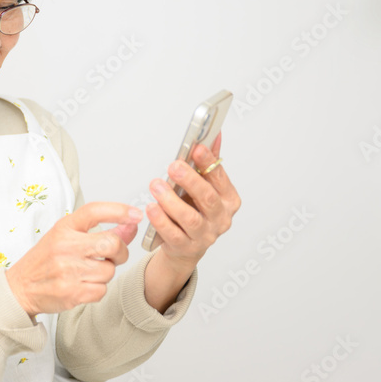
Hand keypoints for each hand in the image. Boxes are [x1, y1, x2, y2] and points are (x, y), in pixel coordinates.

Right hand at [4, 202, 141, 317]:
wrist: (20, 288)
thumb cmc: (46, 259)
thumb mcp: (68, 237)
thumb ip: (102, 231)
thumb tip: (132, 224)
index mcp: (64, 228)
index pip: (94, 211)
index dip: (119, 210)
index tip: (136, 214)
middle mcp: (65, 246)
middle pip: (112, 244)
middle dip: (120, 252)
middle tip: (114, 255)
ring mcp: (68, 270)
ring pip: (109, 270)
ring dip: (105, 273)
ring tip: (87, 272)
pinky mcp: (71, 292)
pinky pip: (102, 290)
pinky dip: (97, 289)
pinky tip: (83, 285)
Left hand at [146, 131, 239, 270]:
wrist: (187, 245)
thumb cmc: (196, 209)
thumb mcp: (204, 186)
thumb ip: (208, 161)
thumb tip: (214, 134)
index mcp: (229, 199)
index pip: (219, 178)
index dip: (208, 162)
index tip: (196, 148)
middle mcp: (221, 218)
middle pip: (207, 198)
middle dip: (190, 180)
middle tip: (174, 166)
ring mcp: (205, 236)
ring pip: (190, 218)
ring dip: (171, 201)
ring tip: (156, 185)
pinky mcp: (186, 247)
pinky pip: (173, 234)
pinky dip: (161, 221)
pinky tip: (151, 208)